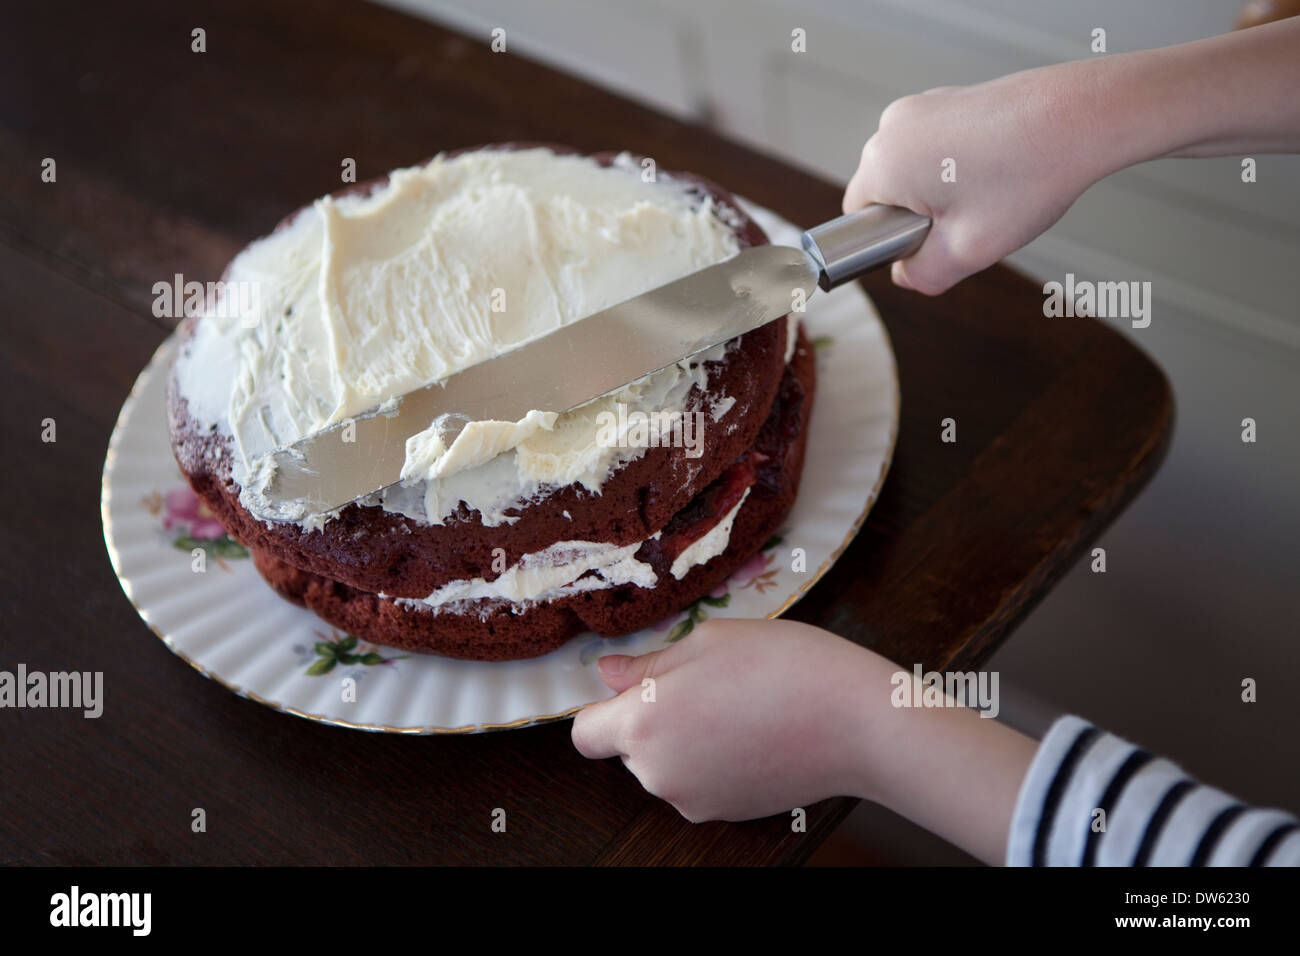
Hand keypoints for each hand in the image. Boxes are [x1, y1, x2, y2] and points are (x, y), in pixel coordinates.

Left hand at [571, 617, 1036, 863]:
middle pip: (628, 748)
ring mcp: (693, 799)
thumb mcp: (709, 641)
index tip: (638, 684)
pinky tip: (754, 730)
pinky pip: (699, 780)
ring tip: (737, 702)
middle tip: (706, 679)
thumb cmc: (784, 667)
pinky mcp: (726, 812)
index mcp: (643, 725)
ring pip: (666, 764)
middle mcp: (658, 774)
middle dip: (652, 717)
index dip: (604, 708)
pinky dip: (714, 758)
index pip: (585, 733)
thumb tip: (608, 673)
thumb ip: (650, 664)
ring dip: (685, 737)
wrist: (856, 723)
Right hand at [843, 62, 1112, 295]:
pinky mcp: (946, 100)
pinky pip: (934, 150)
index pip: (856, 220)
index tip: (934, 243)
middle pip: (882, 194)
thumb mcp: (967, 252)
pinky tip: (996, 173)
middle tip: (968, 223)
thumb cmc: (1028, 176)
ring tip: (988, 195)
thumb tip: (906, 274)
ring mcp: (920, 108)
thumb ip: (921, 276)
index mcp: (882, 164)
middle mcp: (892, 128)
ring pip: (910, 173)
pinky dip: (956, 168)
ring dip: (938, 194)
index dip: (888, 242)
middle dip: (916, 217)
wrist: (1083, 116)